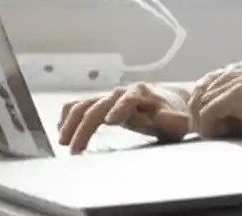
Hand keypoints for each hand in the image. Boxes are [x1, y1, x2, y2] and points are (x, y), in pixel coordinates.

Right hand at [58, 82, 190, 153]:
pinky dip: (69, 115)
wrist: (170, 104)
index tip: (110, 121)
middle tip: (75, 149)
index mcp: (142, 94)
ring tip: (63, 142)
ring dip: (72, 122)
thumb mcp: (179, 121)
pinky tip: (62, 129)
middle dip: (85, 126)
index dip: (120, 108)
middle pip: (99, 105)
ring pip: (84, 104)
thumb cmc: (174, 115)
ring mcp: (109, 97)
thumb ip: (172, 120)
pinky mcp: (102, 104)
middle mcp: (122, 93)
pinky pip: (80, 105)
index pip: (129, 99)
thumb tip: (160, 116)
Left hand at [185, 60, 241, 141]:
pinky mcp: (237, 94)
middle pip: (200, 90)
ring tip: (211, 137)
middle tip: (202, 134)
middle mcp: (238, 69)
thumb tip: (215, 121)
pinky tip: (217, 137)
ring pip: (201, 102)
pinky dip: (208, 128)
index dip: (202, 104)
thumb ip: (239, 104)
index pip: (208, 83)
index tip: (204, 124)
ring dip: (202, 122)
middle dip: (197, 113)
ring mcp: (237, 79)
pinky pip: (208, 112)